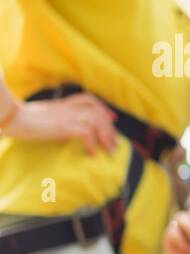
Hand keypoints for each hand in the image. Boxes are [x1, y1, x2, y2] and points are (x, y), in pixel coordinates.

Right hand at [1, 90, 118, 154]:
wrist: (9, 117)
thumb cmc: (19, 119)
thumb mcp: (41, 115)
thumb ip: (54, 117)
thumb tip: (60, 128)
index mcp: (61, 104)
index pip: (89, 99)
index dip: (103, 108)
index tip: (112, 118)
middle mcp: (66, 108)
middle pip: (98, 111)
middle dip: (110, 127)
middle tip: (115, 142)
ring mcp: (66, 116)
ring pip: (97, 121)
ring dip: (107, 136)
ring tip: (110, 150)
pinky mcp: (63, 126)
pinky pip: (87, 132)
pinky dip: (93, 143)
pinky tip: (92, 153)